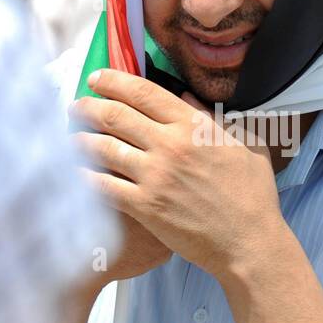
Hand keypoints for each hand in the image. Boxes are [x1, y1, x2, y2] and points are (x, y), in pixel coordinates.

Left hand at [69, 67, 283, 281]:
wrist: (250, 244)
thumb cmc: (252, 196)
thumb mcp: (243, 145)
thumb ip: (210, 118)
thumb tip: (185, 96)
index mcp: (192, 126)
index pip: (143, 92)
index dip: (113, 81)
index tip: (96, 78)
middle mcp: (169, 145)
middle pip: (115, 115)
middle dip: (88, 107)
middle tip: (75, 107)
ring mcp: (155, 176)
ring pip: (103, 147)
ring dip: (80, 139)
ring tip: (70, 137)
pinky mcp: (145, 207)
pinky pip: (103, 185)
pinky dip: (84, 176)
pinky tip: (73, 172)